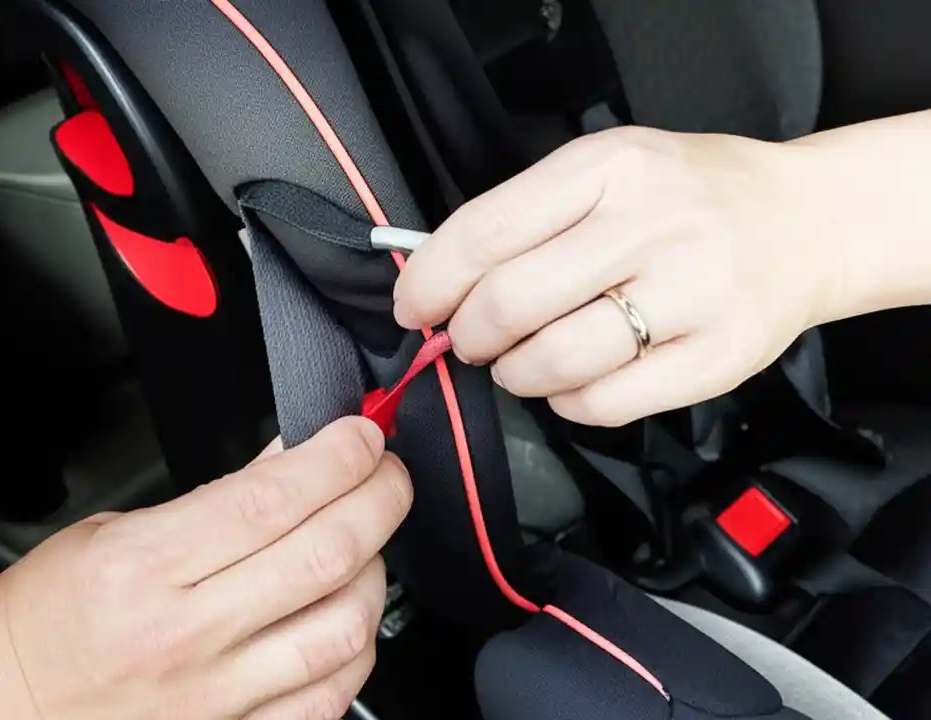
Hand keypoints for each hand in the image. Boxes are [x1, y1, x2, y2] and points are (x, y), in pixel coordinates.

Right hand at [0, 417, 411, 719]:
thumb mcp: (110, 532)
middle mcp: (184, 635)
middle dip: (378, 497)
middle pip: (325, 555)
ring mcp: (214, 697)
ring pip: (344, 629)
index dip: (337, 458)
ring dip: (376, 572)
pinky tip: (349, 619)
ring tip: (368, 544)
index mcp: (142, 566)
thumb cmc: (41, 621)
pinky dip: (357, 649)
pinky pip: (329, 697)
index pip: (272, 499)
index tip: (360, 437)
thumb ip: (212, 502)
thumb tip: (293, 462)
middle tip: (386, 473)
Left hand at [393, 126, 843, 426]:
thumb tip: (435, 281)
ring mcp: (692, 293)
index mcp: (611, 168)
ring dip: (513, 373)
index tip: (415, 306)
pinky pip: (604, 404)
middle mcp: (654, 225)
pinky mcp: (716, 358)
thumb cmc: (685, 199)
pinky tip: (571, 381)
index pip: (486, 232)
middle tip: (469, 339)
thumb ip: (525, 217)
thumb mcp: (606, 172)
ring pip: (554, 361)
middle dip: (468, 335)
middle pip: (510, 303)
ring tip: (519, 361)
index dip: (432, 281)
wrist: (803, 223)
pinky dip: (566, 402)